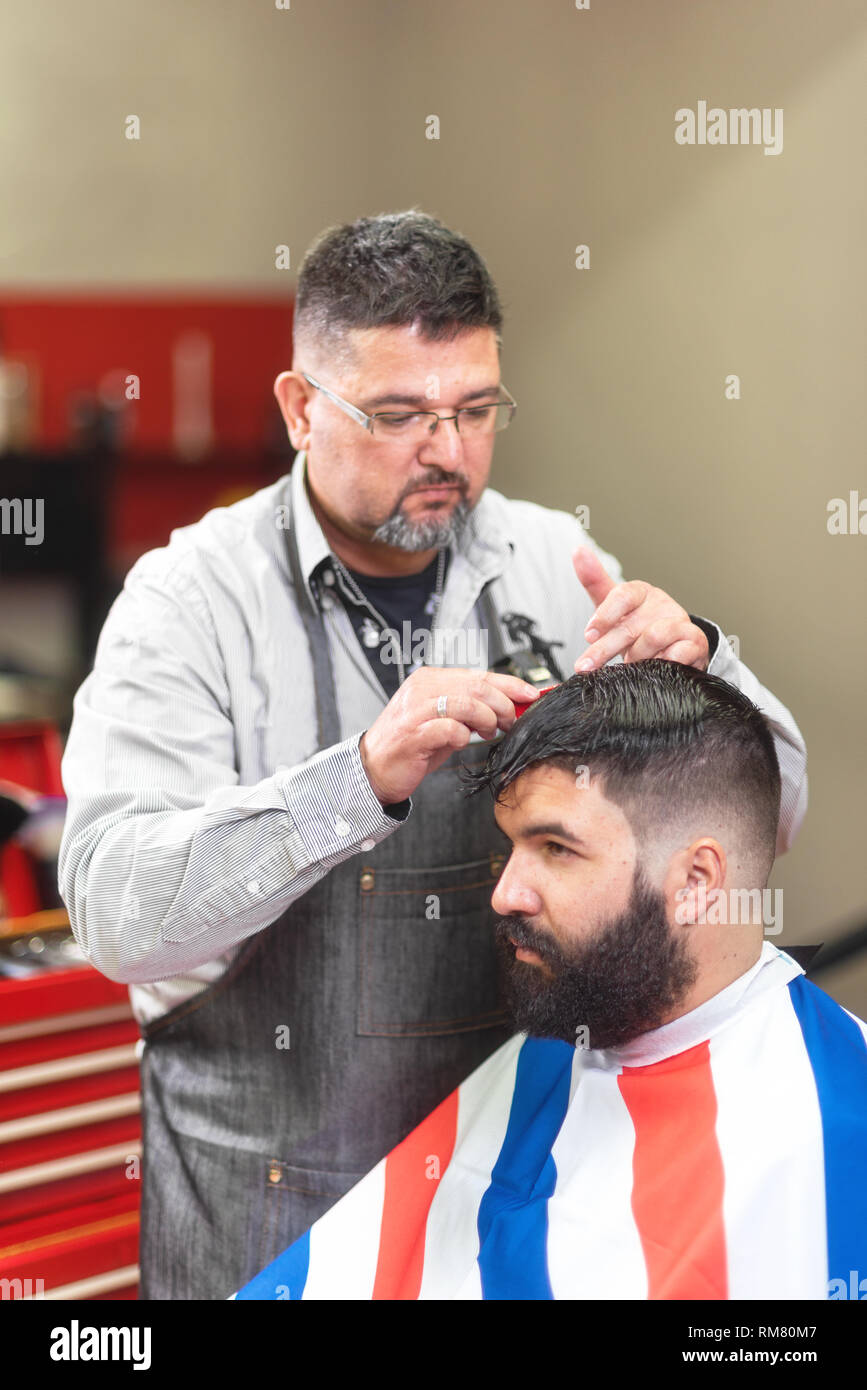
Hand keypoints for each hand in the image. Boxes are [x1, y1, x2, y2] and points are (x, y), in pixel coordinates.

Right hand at [359, 667, 540, 806]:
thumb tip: (510, 705)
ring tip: (488, 732)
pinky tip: (460, 741)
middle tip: (511, 720)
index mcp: (430, 679)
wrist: (374, 767)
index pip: (479, 674)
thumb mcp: (445, 719)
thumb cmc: (412, 744)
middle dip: (503, 704)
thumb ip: (472, 709)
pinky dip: (463, 736)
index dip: (509, 684)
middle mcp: (422, 689)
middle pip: (477, 686)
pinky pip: (450, 728)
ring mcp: (416, 710)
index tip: (530, 694)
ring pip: (467, 703)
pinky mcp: (413, 734)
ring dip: (486, 720)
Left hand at [571, 547, 709, 672]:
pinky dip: (662, 663)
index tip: (588, 634)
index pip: (623, 596)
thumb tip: (578, 550)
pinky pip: (678, 653)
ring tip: (630, 665)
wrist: (671, 646)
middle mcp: (662, 604)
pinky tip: (654, 668)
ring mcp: (680, 622)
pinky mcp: (695, 642)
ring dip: (636, 656)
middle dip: (604, 649)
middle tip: (586, 666)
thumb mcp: (612, 604)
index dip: (605, 615)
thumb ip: (594, 581)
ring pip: (654, 637)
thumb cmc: (636, 624)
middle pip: (631, 625)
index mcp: (641, 592)